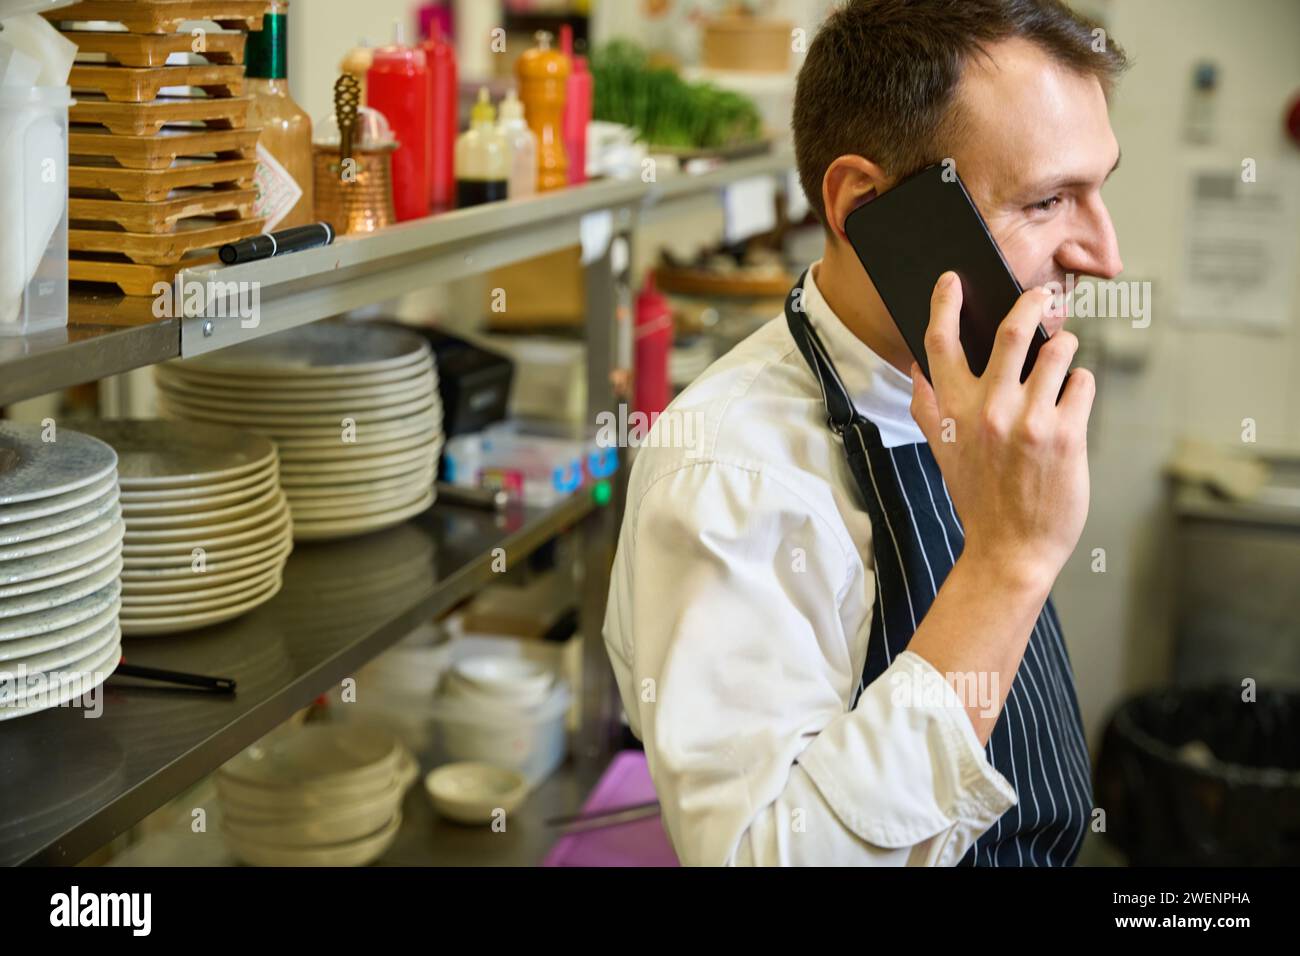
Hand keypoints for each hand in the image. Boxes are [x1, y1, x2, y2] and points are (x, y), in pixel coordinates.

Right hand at [908, 271, 1094, 593]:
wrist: (1011, 550)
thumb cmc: (978, 499)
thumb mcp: (941, 453)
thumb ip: (929, 407)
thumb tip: (919, 366)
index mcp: (953, 412)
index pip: (941, 343)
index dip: (944, 303)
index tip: (952, 280)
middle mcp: (989, 410)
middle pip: (1013, 331)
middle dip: (1032, 302)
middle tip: (1042, 296)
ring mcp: (1030, 421)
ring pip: (1059, 351)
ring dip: (1064, 346)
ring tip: (1063, 355)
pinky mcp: (1067, 435)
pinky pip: (1082, 383)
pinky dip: (1080, 384)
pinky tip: (1072, 399)